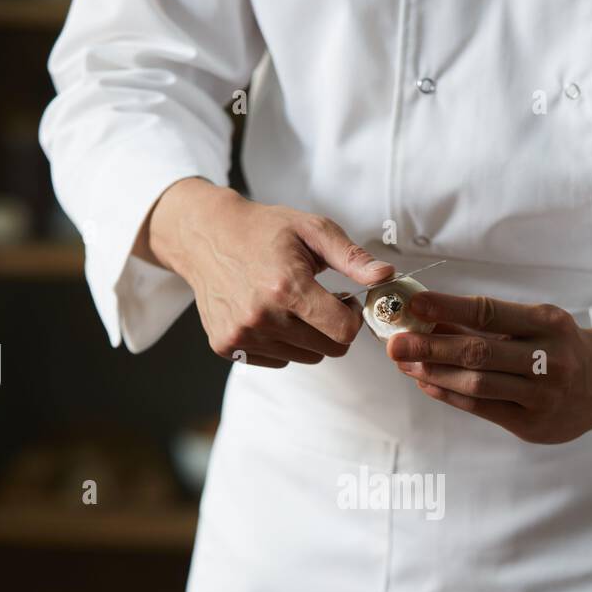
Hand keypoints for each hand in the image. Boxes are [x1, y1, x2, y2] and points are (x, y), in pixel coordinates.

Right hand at [141, 178, 393, 366]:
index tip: (344, 298)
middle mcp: (262, 316)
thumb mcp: (312, 230)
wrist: (205, 235)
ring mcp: (242, 335)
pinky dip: (282, 343)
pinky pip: (277, 360)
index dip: (352, 316)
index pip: (344, 331)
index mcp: (287, 286)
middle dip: (333, 327)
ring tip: (292, 304)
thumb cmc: (262, 230)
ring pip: (305, 358)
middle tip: (320, 299)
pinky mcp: (227, 346)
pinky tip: (269, 313)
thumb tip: (386, 276)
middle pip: (328, 349)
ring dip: (308, 336)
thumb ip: (353, 258)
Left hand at [387, 293, 591, 442]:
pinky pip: (482, 409)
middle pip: (479, 352)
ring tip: (405, 363)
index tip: (416, 304)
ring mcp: (544, 396)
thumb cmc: (561, 346)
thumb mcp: (537, 323)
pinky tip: (427, 384)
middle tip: (395, 343)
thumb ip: (489, 323)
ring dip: (434, 373)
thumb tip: (430, 317)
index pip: (490, 312)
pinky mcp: (534, 425)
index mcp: (549, 323)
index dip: (449, 308)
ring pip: (477, 384)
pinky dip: (450, 395)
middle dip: (431, 347)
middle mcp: (550, 360)